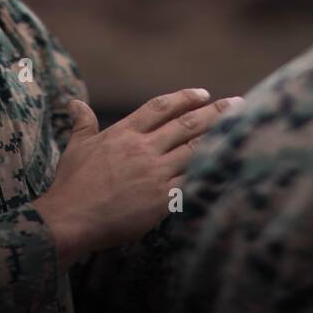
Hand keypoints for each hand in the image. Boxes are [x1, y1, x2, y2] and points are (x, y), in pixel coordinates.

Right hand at [32, 87, 242, 265]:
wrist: (70, 219)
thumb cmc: (71, 185)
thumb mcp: (76, 148)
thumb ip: (82, 123)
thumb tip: (75, 102)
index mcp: (124, 133)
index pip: (159, 108)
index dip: (184, 98)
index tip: (203, 93)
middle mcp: (143, 148)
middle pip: (186, 124)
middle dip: (215, 112)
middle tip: (238, 102)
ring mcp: (154, 173)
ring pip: (195, 150)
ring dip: (220, 138)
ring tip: (242, 129)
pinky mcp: (161, 199)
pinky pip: (193, 183)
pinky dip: (212, 174)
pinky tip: (231, 168)